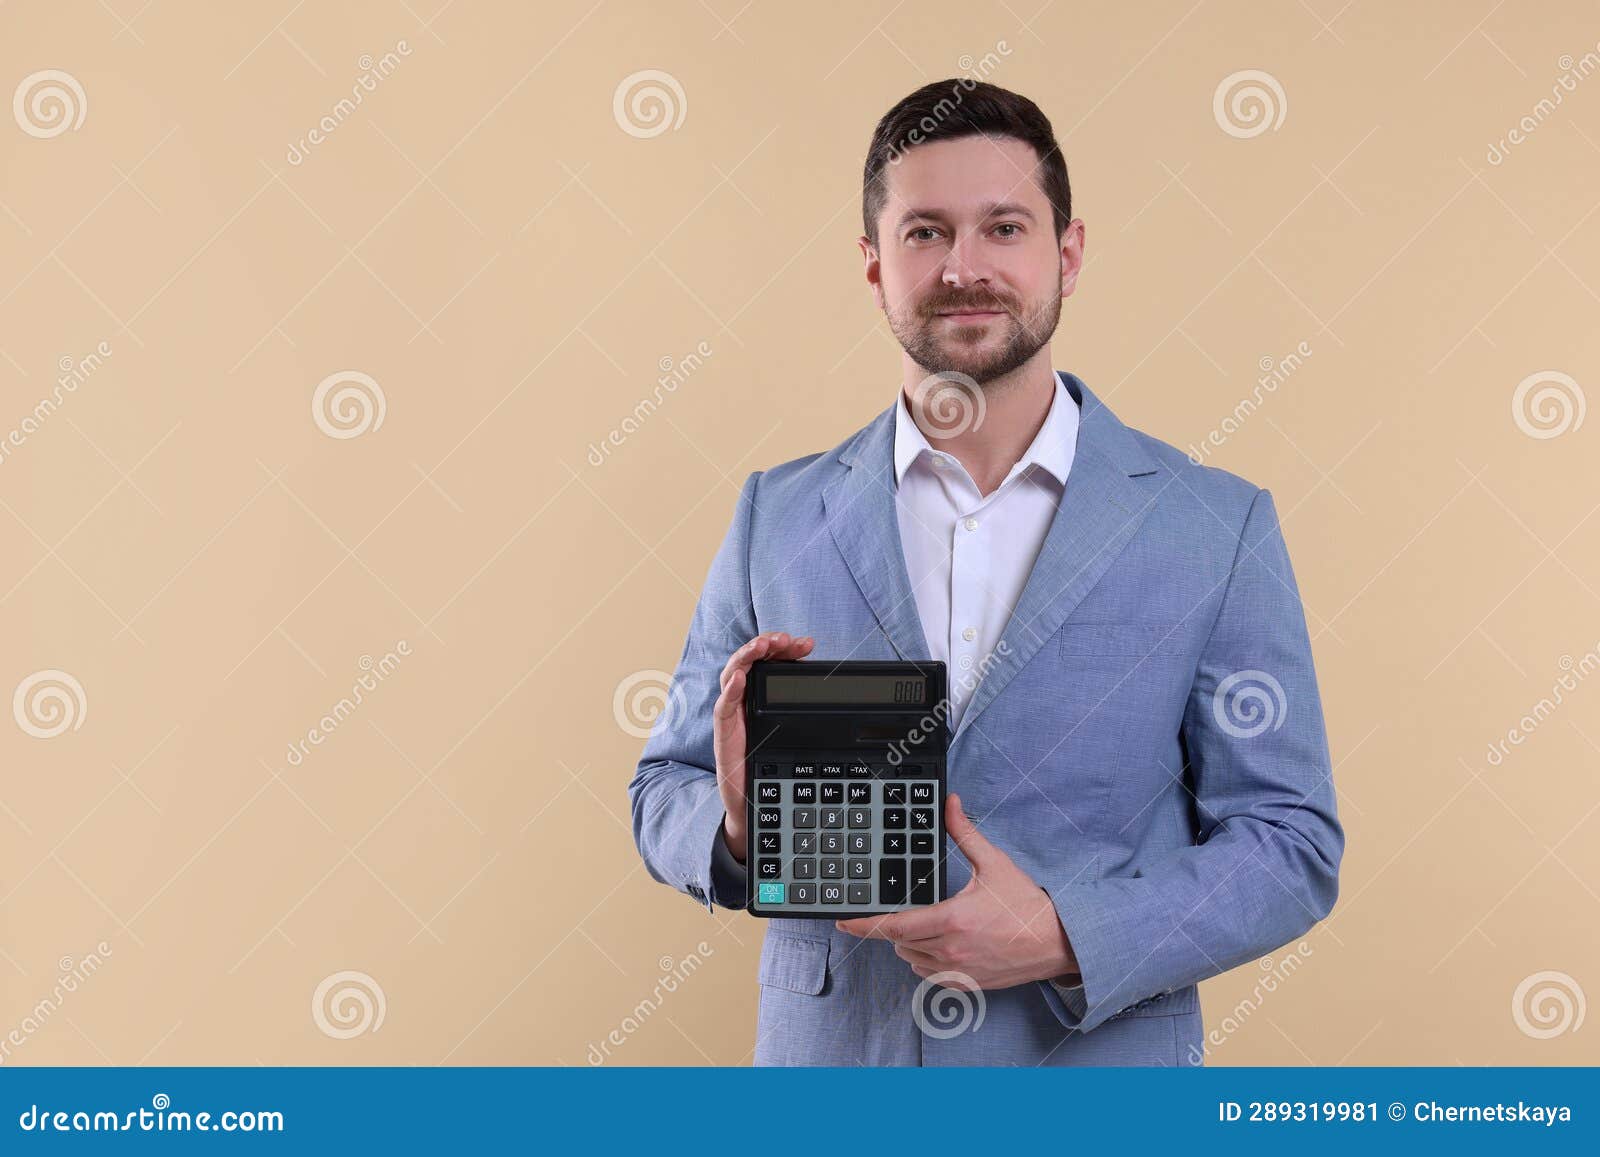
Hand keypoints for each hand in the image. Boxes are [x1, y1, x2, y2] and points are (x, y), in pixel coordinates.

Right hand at [713, 631, 814, 861]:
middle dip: (767, 645)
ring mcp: (733, 718)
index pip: (771, 664)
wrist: (756, 809)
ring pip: (732, 676)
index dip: (785, 650)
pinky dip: (730, 691)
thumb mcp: (801, 742)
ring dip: (746, 657)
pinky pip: (723, 709)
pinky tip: (740, 679)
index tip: (807, 644)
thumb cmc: (776, 773)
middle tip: (785, 640)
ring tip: (762, 647)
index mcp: (764, 700)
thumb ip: (813, 721)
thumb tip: (848, 702)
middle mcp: (746, 703)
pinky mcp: (724, 737)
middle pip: (751, 662)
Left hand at [835, 794, 1078, 988]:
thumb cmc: (1027, 904)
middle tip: (899, 909)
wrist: (1057, 942)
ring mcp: (958, 971)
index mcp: (953, 919)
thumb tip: (950, 804)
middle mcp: (951, 949)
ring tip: (926, 923)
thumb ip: (965, 833)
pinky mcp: (967, 984)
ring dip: (908, 942)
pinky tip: (938, 945)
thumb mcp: (994, 863)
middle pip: (899, 941)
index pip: (895, 925)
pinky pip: (929, 976)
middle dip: (893, 925)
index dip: (864, 924)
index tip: (844, 922)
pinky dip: (924, 961)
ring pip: (911, 959)